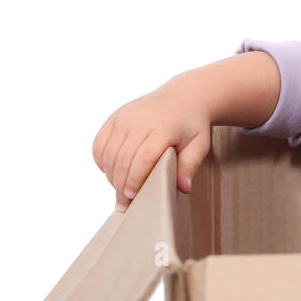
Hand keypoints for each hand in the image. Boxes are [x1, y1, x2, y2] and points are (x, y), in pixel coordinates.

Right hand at [91, 75, 212, 211]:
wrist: (182, 97)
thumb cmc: (192, 125)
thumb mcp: (200, 144)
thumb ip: (190, 165)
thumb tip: (183, 188)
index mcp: (162, 128)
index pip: (142, 158)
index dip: (134, 179)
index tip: (131, 197)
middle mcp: (139, 120)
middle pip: (122, 158)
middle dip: (120, 184)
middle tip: (123, 203)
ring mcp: (124, 118)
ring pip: (108, 153)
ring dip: (110, 175)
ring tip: (119, 190)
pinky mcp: (114, 117)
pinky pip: (100, 143)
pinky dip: (102, 160)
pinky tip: (111, 172)